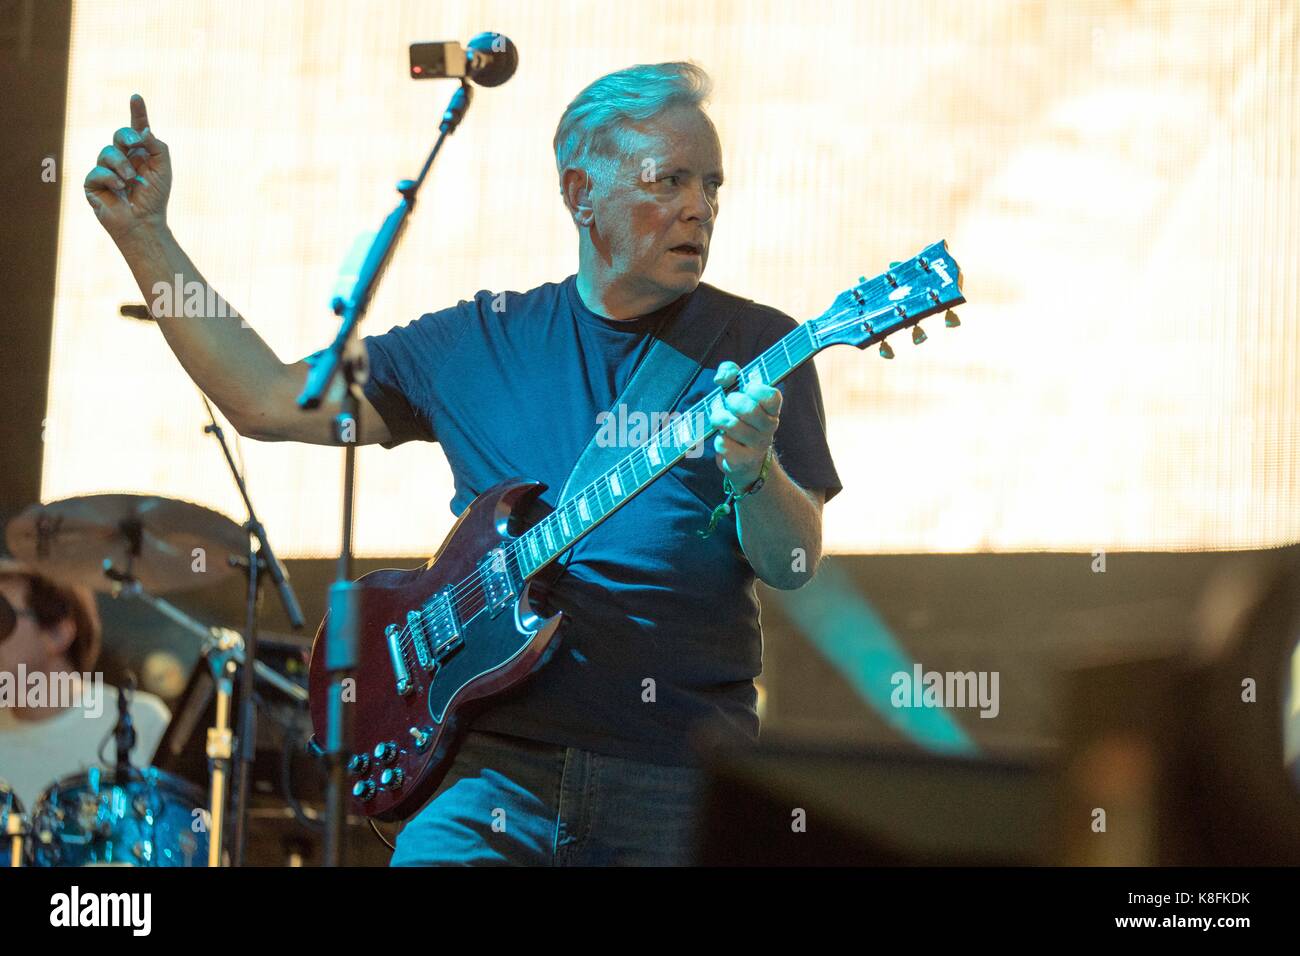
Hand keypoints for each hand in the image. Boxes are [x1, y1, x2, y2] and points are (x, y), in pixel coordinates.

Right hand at [84, 94, 171, 242]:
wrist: (143, 222)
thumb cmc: (154, 198)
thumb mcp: (162, 169)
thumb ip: (157, 147)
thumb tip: (144, 130)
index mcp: (140, 155)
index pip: (136, 130)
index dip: (137, 113)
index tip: (137, 97)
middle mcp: (122, 159)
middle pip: (120, 135)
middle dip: (128, 136)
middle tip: (137, 143)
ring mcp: (105, 170)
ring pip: (107, 152)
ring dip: (122, 165)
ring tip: (131, 180)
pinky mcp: (93, 183)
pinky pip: (98, 171)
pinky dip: (111, 178)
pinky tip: (119, 189)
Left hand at [709, 360, 780, 489]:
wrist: (744, 460)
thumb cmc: (738, 418)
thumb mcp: (736, 390)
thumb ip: (730, 373)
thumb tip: (720, 379)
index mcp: (772, 409)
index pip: (771, 395)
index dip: (754, 389)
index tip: (746, 389)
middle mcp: (769, 427)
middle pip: (747, 408)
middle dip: (730, 403)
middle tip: (729, 405)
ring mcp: (758, 445)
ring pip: (731, 425)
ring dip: (719, 421)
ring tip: (722, 423)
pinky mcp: (743, 461)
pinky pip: (723, 444)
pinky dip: (718, 441)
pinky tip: (724, 441)